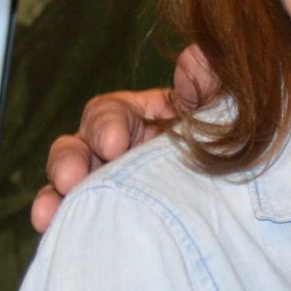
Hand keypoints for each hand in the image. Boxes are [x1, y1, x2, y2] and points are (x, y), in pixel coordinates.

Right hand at [28, 47, 215, 232]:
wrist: (241, 207)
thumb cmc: (229, 150)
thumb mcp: (225, 115)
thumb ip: (210, 86)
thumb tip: (194, 58)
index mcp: (139, 119)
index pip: (108, 113)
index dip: (106, 124)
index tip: (113, 144)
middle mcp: (113, 152)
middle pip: (76, 149)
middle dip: (69, 162)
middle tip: (71, 179)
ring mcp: (105, 187)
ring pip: (67, 188)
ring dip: (53, 197)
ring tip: (48, 214)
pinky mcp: (103, 219)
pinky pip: (76, 221)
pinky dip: (60, 225)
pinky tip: (52, 232)